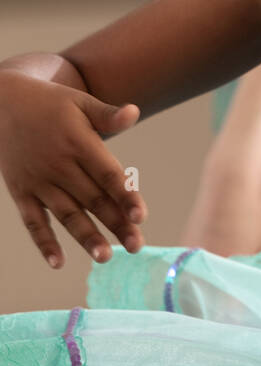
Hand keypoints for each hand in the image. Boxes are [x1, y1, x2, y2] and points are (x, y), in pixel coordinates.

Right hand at [0, 72, 146, 267]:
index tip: (141, 216)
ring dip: (86, 237)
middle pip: (92, 199)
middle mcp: (59, 165)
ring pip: (66, 214)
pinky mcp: (21, 191)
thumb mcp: (80, 102)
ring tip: (105, 257)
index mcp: (78, 142)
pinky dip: (43, 242)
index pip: (107, 174)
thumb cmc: (51, 103)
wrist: (2, 103)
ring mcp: (38, 180)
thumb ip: (107, 115)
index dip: (125, 195)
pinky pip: (32, 220)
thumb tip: (135, 112)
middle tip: (137, 245)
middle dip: (116, 224)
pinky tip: (58, 262)